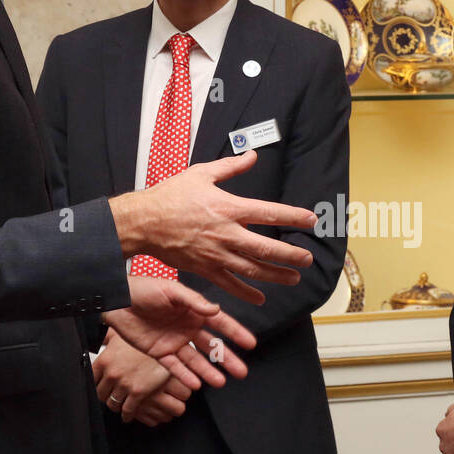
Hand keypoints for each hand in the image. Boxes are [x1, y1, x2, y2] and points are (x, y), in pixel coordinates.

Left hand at [93, 330, 187, 422]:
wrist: (165, 345)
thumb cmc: (145, 339)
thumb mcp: (121, 335)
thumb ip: (107, 339)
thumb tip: (99, 338)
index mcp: (105, 360)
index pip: (91, 379)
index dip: (95, 384)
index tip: (99, 386)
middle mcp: (112, 374)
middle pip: (100, 394)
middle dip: (105, 396)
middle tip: (110, 397)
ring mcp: (124, 385)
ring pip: (112, 404)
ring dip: (115, 406)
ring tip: (119, 406)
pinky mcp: (138, 393)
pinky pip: (127, 410)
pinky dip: (127, 415)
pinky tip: (128, 415)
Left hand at [102, 277, 255, 389]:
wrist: (115, 300)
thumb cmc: (142, 289)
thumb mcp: (170, 291)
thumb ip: (193, 301)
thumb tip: (215, 310)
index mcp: (193, 311)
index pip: (219, 323)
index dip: (236, 333)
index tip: (251, 343)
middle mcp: (187, 327)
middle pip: (211, 346)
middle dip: (227, 359)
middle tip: (242, 372)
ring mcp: (174, 341)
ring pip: (195, 360)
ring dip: (207, 371)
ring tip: (221, 383)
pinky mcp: (158, 352)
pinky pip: (174, 366)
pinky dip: (184, 375)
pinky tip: (195, 384)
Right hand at [109, 151, 317, 305]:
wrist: (143, 222)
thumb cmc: (170, 196)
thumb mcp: (201, 174)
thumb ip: (230, 166)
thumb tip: (252, 155)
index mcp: (228, 208)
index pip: (269, 213)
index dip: (293, 216)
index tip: (311, 219)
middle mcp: (226, 233)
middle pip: (266, 248)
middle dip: (290, 255)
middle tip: (307, 259)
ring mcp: (216, 254)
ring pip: (252, 269)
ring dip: (276, 276)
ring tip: (294, 278)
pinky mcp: (204, 269)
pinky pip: (230, 284)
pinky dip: (246, 293)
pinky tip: (261, 298)